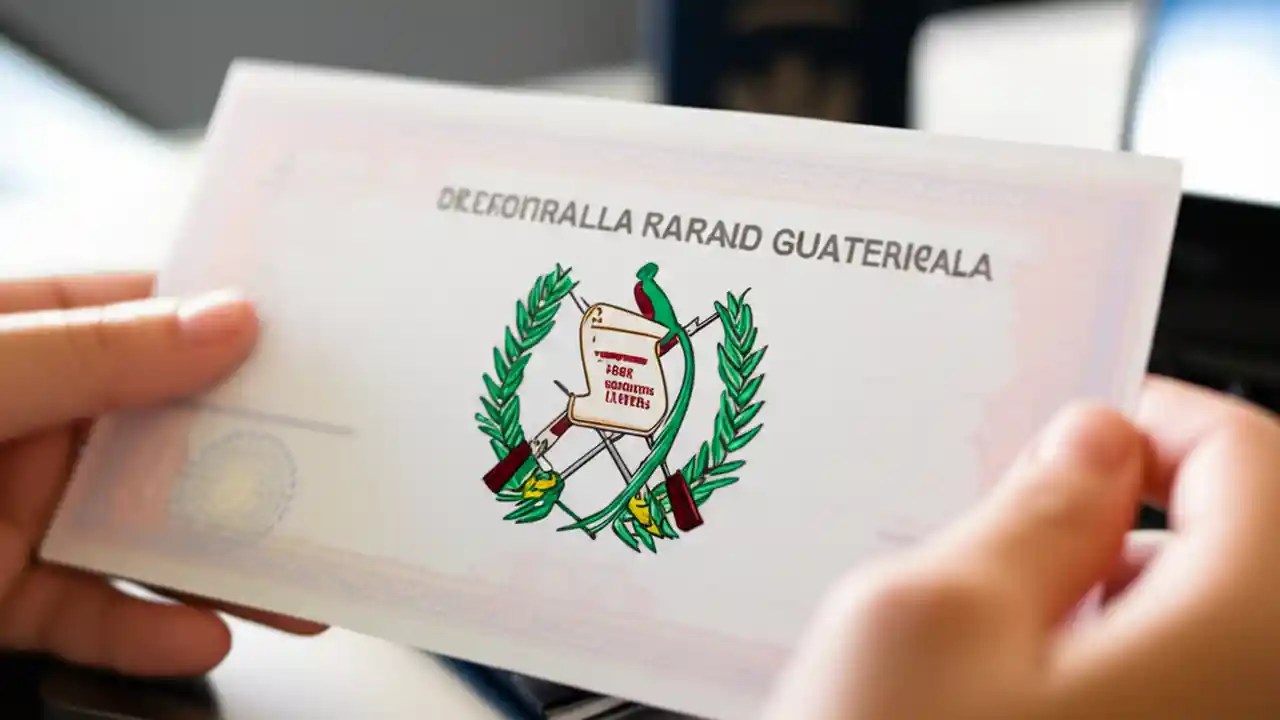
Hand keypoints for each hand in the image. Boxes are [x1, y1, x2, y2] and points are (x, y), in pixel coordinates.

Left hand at [0, 273, 323, 675]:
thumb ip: (95, 353)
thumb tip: (229, 321)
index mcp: (22, 337)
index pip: (150, 319)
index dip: (238, 332)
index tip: (328, 354)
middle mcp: (33, 422)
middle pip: (171, 439)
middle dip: (257, 466)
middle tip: (343, 485)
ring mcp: (16, 514)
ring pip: (145, 536)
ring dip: (226, 566)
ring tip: (304, 590)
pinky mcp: (3, 599)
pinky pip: (90, 618)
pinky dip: (145, 635)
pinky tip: (200, 638)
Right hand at [764, 376, 1279, 718]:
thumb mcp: (925, 618)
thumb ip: (1025, 510)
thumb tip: (1088, 448)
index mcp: (1244, 642)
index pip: (1250, 454)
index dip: (1144, 418)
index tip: (1061, 433)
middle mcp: (1261, 701)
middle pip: (1224, 547)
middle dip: (1101, 527)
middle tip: (987, 553)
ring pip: (1190, 631)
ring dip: (1089, 610)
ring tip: (971, 655)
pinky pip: (1164, 690)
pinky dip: (1095, 673)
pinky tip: (989, 708)